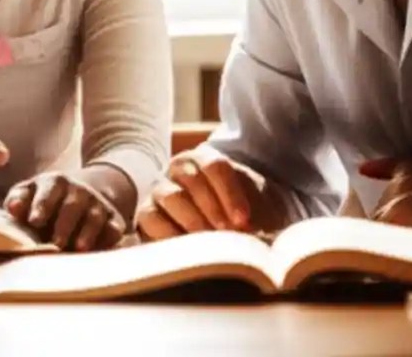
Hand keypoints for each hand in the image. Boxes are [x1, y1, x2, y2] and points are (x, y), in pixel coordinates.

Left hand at [5, 169, 128, 251]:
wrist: (84, 193)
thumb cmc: (47, 199)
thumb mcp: (30, 192)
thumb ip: (18, 199)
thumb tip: (12, 208)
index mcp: (55, 182)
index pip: (48, 192)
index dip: (41, 205)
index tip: (33, 220)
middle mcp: (79, 191)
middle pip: (72, 206)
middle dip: (64, 225)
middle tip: (55, 243)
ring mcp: (98, 205)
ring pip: (94, 217)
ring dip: (87, 233)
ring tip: (78, 249)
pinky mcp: (113, 220)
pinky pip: (114, 228)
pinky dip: (110, 237)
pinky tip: (102, 249)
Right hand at [137, 149, 286, 240]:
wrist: (227, 231)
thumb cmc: (244, 217)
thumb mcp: (258, 211)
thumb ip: (261, 217)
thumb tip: (264, 238)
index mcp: (206, 158)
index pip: (215, 166)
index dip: (230, 193)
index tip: (243, 220)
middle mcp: (179, 169)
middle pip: (193, 181)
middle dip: (213, 210)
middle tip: (229, 235)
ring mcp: (160, 191)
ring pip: (171, 197)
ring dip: (193, 222)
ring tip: (211, 245)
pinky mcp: (147, 216)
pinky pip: (150, 219)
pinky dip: (168, 235)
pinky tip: (188, 252)